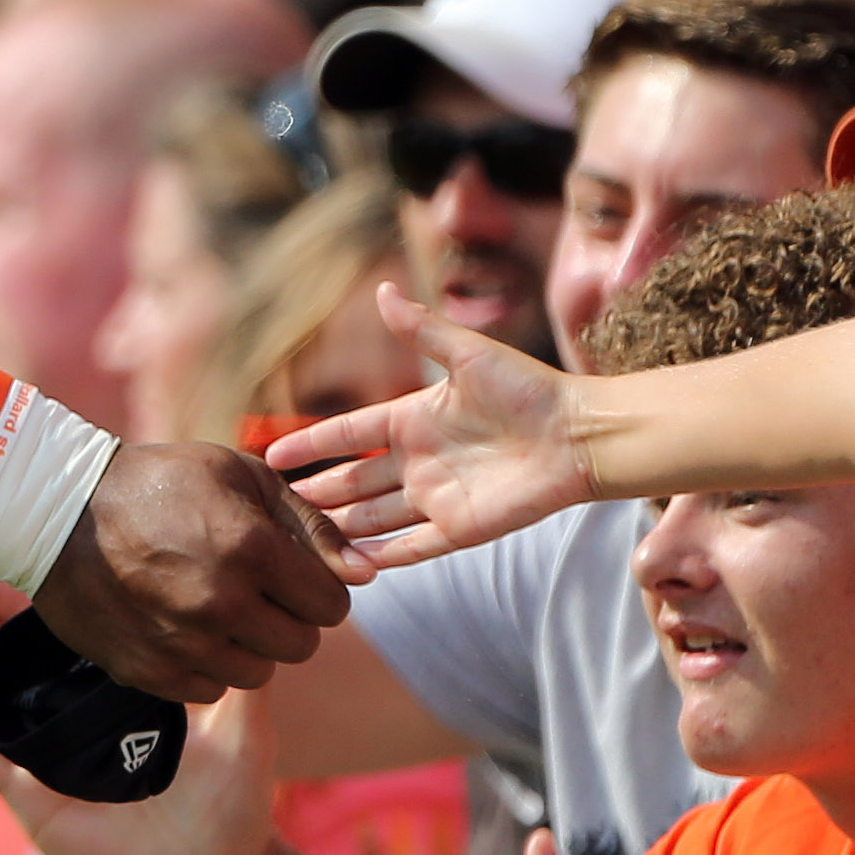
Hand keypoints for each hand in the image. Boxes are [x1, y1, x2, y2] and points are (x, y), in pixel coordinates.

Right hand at [0, 564, 277, 854]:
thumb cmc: (233, 808)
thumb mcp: (243, 729)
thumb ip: (238, 675)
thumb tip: (256, 604)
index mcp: (110, 687)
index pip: (56, 630)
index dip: (19, 597)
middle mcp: (69, 712)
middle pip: (3, 653)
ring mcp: (43, 753)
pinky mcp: (29, 797)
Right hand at [39, 441, 363, 706]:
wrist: (56, 511)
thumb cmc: (159, 482)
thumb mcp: (241, 476)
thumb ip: (310, 524)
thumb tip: (367, 574)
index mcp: (252, 550)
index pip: (331, 607)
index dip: (317, 589)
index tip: (289, 575)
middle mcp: (221, 603)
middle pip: (299, 646)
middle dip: (286, 619)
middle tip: (252, 591)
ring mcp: (182, 643)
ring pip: (257, 673)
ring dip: (246, 645)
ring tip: (213, 607)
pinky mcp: (148, 670)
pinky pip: (207, 689)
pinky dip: (204, 664)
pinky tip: (181, 627)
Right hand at [271, 291, 595, 567]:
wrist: (582, 435)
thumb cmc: (531, 388)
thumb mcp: (468, 354)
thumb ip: (421, 329)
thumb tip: (383, 289)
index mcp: (415, 418)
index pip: (350, 433)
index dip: (312, 443)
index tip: (272, 456)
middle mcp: (420, 460)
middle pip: (355, 481)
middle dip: (318, 493)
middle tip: (276, 505)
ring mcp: (438, 497)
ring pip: (374, 518)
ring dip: (339, 527)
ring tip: (300, 537)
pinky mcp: (460, 528)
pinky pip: (411, 547)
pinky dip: (380, 559)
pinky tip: (347, 565)